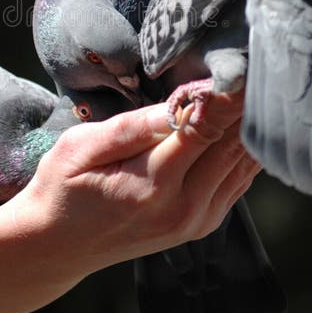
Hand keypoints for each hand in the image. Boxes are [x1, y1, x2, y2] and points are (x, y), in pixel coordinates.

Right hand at [0, 88, 258, 278]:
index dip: (228, 96)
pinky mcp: (202, 224)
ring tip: (255, 86)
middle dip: (246, 105)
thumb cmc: (62, 187)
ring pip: (243, 164)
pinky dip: (244, 150)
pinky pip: (238, 180)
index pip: (206, 130)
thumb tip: (180, 103)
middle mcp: (182, 208)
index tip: (240, 65)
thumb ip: (134, 127)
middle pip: (233, 146)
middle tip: (255, 66)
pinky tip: (243, 122)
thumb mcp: (81, 147)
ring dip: (250, 126)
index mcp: (151, 185)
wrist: (56, 247)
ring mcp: (196, 222)